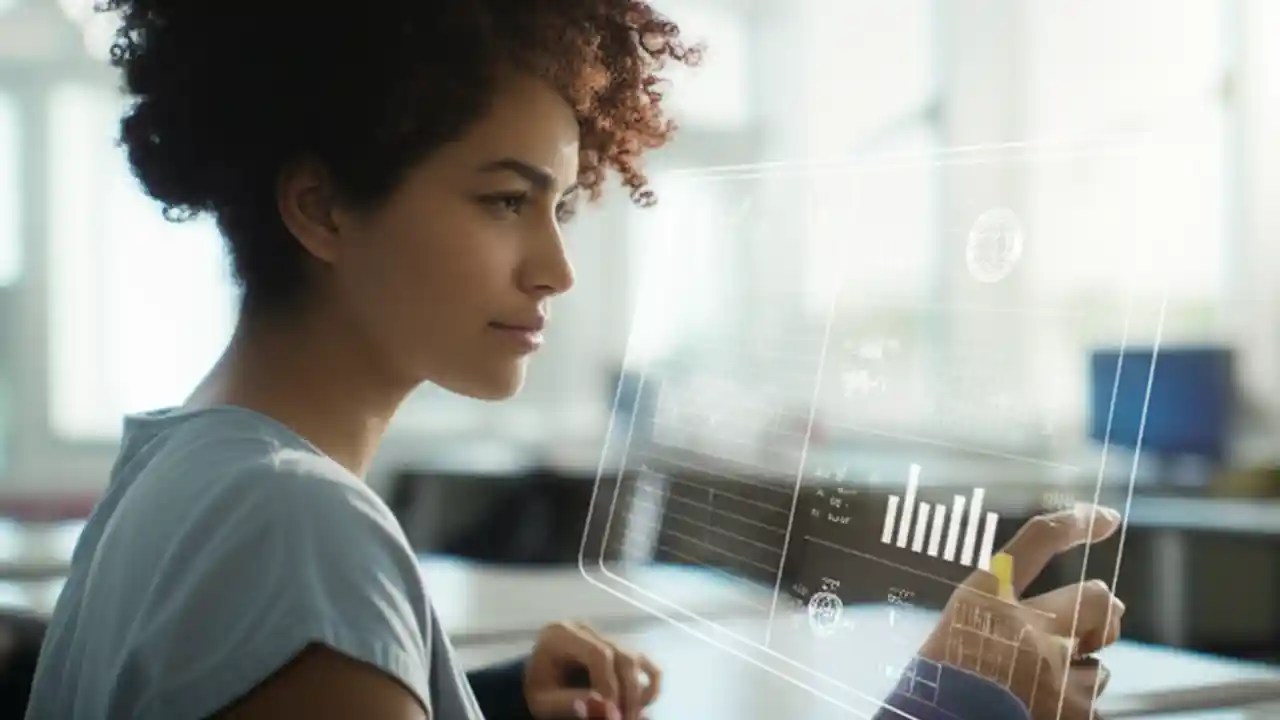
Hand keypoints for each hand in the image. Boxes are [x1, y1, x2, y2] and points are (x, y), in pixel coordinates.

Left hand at [523, 620, 661, 719]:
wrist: (536, 681)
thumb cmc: (537, 689)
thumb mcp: (544, 700)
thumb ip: (571, 704)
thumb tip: (609, 711)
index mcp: (562, 634)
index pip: (599, 654)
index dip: (610, 685)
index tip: (610, 714)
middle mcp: (586, 629)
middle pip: (623, 655)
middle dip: (628, 693)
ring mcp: (604, 636)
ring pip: (636, 659)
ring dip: (639, 692)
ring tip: (630, 717)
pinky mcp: (618, 647)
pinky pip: (644, 662)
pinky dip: (648, 684)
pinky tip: (642, 705)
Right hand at [918, 506, 1126, 718]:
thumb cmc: (940, 681)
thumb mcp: (958, 629)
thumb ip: (1006, 617)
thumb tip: (1070, 619)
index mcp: (985, 597)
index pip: (1038, 540)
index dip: (1075, 524)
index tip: (1107, 519)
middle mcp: (1025, 625)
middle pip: (1098, 597)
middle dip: (1103, 613)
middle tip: (1093, 627)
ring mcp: (1055, 669)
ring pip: (1100, 660)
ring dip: (1081, 671)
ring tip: (1042, 688)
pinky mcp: (1074, 708)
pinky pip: (1095, 700)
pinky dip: (1076, 705)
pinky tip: (1044, 708)